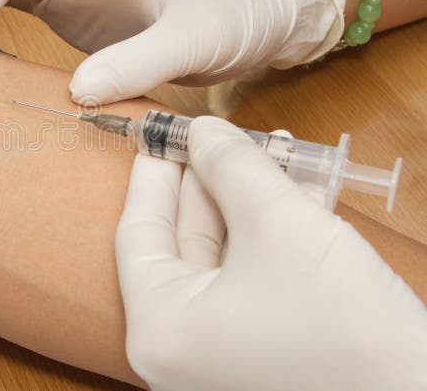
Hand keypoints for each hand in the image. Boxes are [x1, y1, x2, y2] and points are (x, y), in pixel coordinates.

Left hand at [116, 116, 426, 390]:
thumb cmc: (344, 324)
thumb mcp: (279, 223)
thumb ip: (232, 167)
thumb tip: (204, 129)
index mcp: (160, 327)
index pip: (137, 233)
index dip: (154, 174)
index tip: (161, 133)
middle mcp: (179, 347)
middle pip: (182, 243)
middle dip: (210, 182)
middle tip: (222, 136)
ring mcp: (218, 353)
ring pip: (223, 256)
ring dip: (247, 201)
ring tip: (272, 149)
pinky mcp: (258, 352)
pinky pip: (250, 279)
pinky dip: (268, 236)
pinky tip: (296, 190)